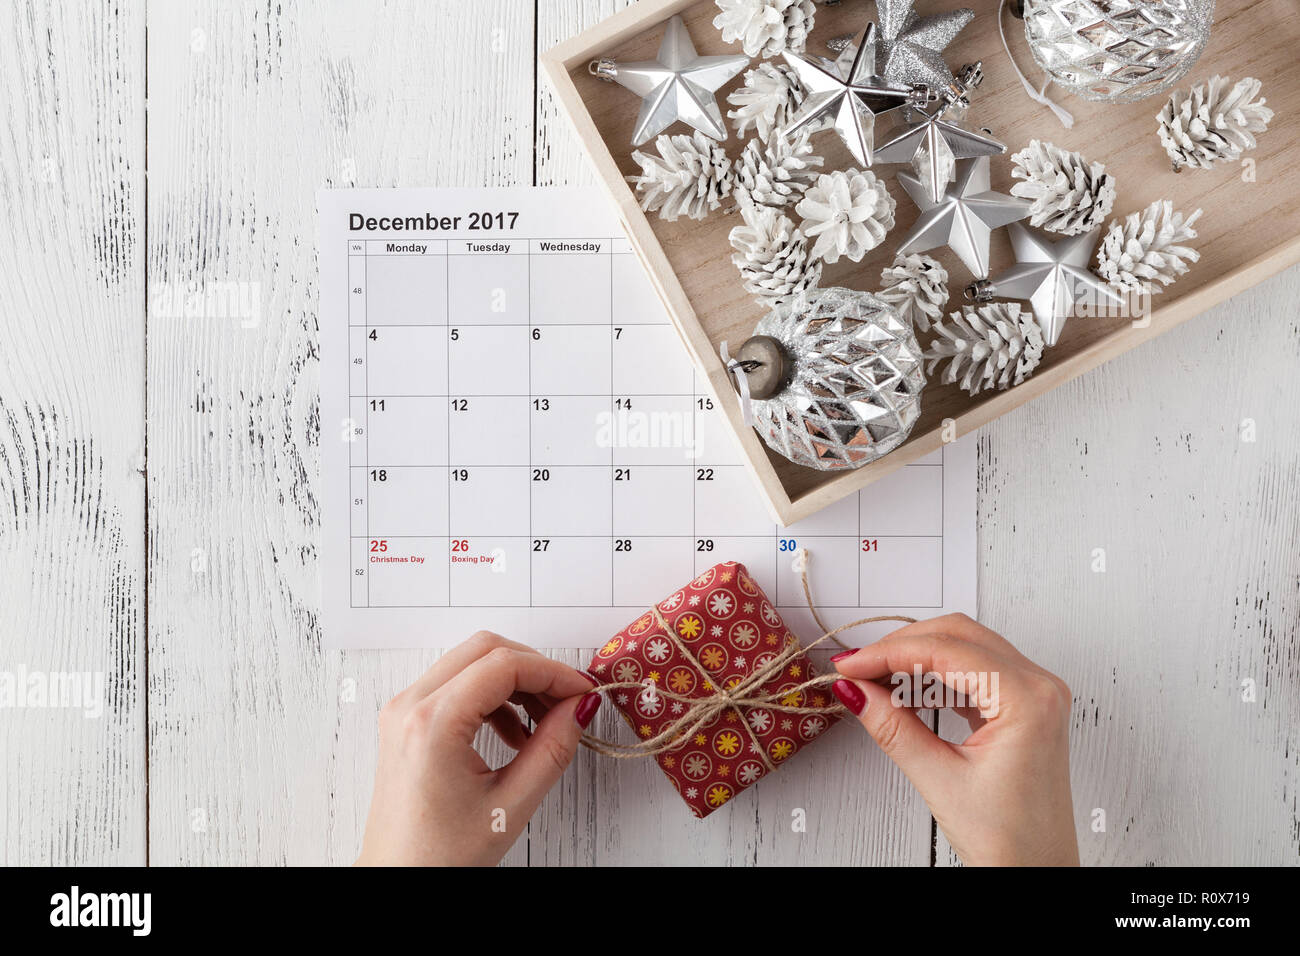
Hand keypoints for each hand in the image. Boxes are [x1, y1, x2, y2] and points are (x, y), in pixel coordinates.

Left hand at [356, 631, 599, 865]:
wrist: (397, 881)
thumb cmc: (438, 857)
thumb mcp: (510, 805)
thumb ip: (552, 749)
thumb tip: (580, 708)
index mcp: (432, 724)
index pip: (503, 665)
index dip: (552, 673)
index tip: (582, 692)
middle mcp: (410, 707)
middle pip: (485, 650)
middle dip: (534, 670)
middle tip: (567, 701)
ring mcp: (403, 711)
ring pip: (470, 662)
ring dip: (513, 682)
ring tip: (543, 722)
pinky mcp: (406, 721)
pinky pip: (455, 684)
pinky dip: (491, 696)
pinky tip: (514, 732)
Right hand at [830, 614, 1078, 865]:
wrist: (1039, 873)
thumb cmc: (1011, 840)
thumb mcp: (940, 780)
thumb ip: (893, 728)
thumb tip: (855, 691)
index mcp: (1027, 700)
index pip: (946, 650)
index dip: (889, 652)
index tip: (850, 665)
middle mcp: (1038, 687)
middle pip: (958, 635)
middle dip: (901, 647)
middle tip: (857, 669)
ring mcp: (1034, 694)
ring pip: (965, 647)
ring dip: (916, 657)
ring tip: (873, 680)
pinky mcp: (1023, 706)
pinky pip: (974, 671)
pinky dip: (935, 674)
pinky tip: (904, 690)